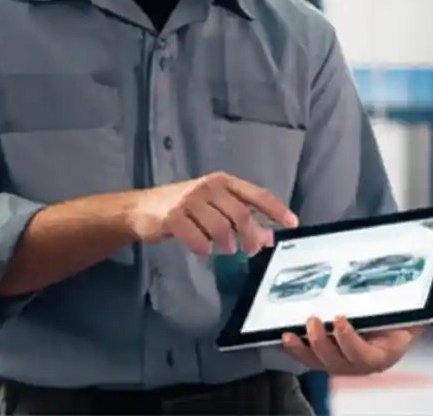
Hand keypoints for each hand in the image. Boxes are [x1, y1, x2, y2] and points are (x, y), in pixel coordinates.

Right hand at [131, 172, 297, 255]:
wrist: (140, 208)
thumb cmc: (184, 207)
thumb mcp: (214, 205)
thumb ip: (239, 216)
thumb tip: (267, 236)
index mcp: (223, 181)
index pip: (256, 194)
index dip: (276, 209)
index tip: (292, 223)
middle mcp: (208, 187)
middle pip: (241, 214)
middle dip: (252, 235)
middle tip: (253, 250)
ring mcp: (189, 201)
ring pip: (221, 228)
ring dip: (228, 245)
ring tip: (226, 249)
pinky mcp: (173, 217)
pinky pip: (198, 239)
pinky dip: (205, 249)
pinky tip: (203, 250)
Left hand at [281, 295, 432, 374]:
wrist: (388, 326)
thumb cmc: (402, 320)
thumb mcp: (419, 315)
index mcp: (384, 355)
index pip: (365, 356)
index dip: (350, 341)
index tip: (341, 319)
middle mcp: (361, 365)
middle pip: (338, 363)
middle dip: (323, 343)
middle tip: (315, 319)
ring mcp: (341, 363)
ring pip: (320, 363)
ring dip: (306, 348)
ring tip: (300, 325)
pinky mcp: (325, 358)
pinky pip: (307, 360)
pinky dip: (295, 350)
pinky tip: (285, 335)